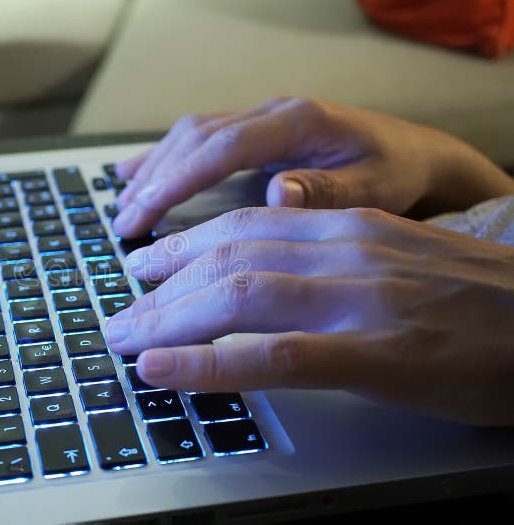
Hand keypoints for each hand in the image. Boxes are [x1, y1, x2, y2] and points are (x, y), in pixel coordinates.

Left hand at [105, 207, 513, 425]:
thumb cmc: (475, 299)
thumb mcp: (395, 257)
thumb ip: (330, 257)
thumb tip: (266, 276)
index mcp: (346, 226)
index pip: (241, 226)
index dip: (182, 246)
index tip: (144, 266)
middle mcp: (343, 250)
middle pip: (225, 257)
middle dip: (160, 287)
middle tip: (119, 312)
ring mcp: (357, 299)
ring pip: (236, 296)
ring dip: (165, 319)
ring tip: (122, 338)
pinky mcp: (374, 354)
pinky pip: (271, 355)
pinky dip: (208, 363)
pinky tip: (162, 369)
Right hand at [112, 98, 513, 236]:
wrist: (412, 152)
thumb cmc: (396, 175)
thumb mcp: (376, 190)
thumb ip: (328, 192)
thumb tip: (276, 193)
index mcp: (299, 123)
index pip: (223, 147)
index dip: (179, 179)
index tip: (143, 213)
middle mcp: (272, 112)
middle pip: (197, 137)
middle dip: (155, 179)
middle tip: (123, 223)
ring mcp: (260, 117)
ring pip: (191, 134)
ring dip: (153, 168)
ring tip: (122, 207)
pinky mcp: (254, 130)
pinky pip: (198, 136)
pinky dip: (163, 156)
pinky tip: (131, 173)